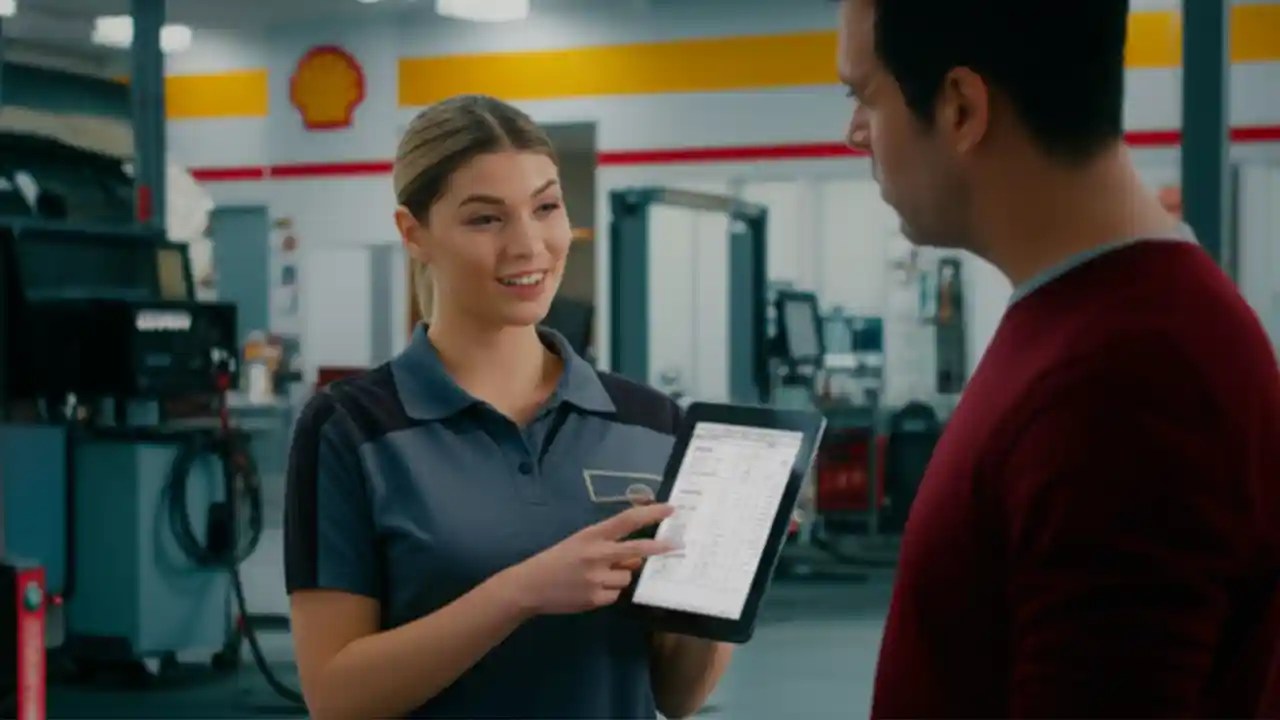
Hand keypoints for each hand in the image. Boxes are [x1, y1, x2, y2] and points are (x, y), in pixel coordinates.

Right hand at [504, 503, 676, 615]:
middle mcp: (597, 554)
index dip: (650, 514)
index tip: (670, 510)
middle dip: (660, 547)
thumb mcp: (580, 543)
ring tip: (596, 577)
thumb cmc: (557, 560)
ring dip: (620, 575)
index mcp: (592, 535)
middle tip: (678, 545)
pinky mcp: (596, 599)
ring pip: (627, 575)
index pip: (627, 521)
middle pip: (638, 549)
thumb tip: (637, 557)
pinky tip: (590, 589)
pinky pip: (616, 593)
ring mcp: (598, 578)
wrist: (530, 586)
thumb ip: (609, 546)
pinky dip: (608, 591)